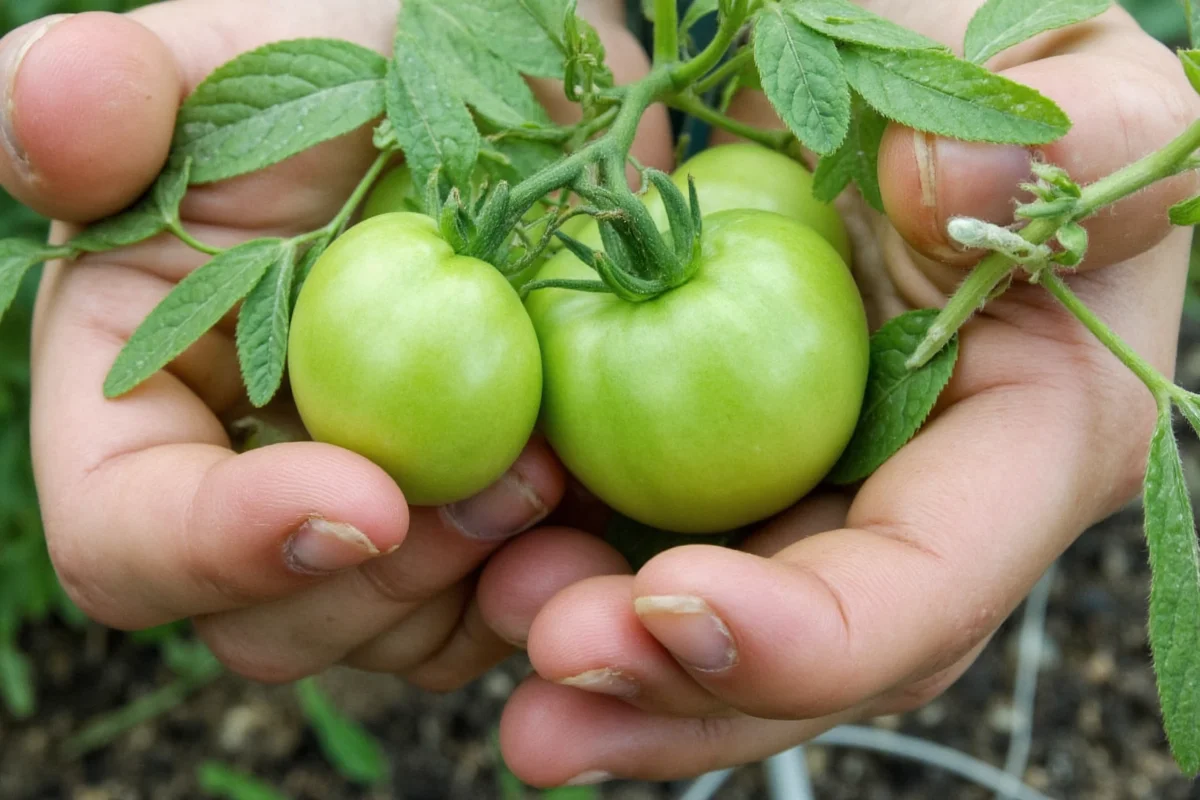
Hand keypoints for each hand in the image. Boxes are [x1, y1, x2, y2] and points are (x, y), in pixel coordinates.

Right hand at [15, 0, 669, 687]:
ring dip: (478, 591)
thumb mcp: (236, 52)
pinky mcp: (472, 523)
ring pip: (388, 638)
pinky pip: (490, 616)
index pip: (124, 536)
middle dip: (385, 576)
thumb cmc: (365, 62)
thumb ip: (114, 86)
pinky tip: (592, 519)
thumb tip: (51, 116)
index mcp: (145, 393)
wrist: (518, 106)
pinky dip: (543, 589)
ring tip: (560, 480)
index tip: (365, 498)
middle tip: (510, 481)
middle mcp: (246, 478)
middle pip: (267, 624)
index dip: (218, 551)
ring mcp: (368, 512)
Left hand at [475, 2, 1199, 784]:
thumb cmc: (993, 80)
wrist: (892, 100)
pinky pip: (643, 554)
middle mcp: (918, 509)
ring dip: (606, 669)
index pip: (932, 580)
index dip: (813, 630)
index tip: (672, 601)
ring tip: (500, 641)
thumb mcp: (1068, 79)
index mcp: (1028, 444)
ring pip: (713, 637)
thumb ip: (1074, 121)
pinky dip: (569, 581)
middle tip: (546, 701)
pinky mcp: (722, 475)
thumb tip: (940, 192)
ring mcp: (811, 500)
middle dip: (678, 694)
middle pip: (806, 657)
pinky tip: (485, 583)